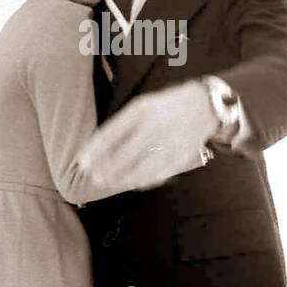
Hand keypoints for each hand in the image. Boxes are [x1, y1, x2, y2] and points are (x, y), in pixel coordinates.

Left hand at [75, 81, 215, 190]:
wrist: (203, 104)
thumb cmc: (165, 106)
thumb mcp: (141, 106)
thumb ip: (122, 125)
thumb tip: (98, 149)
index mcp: (140, 111)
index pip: (111, 134)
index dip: (94, 151)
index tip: (83, 163)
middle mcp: (154, 126)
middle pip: (124, 155)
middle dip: (107, 169)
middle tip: (96, 177)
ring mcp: (168, 142)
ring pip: (140, 168)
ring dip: (123, 178)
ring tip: (111, 182)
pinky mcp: (181, 155)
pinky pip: (159, 173)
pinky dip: (144, 180)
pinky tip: (134, 182)